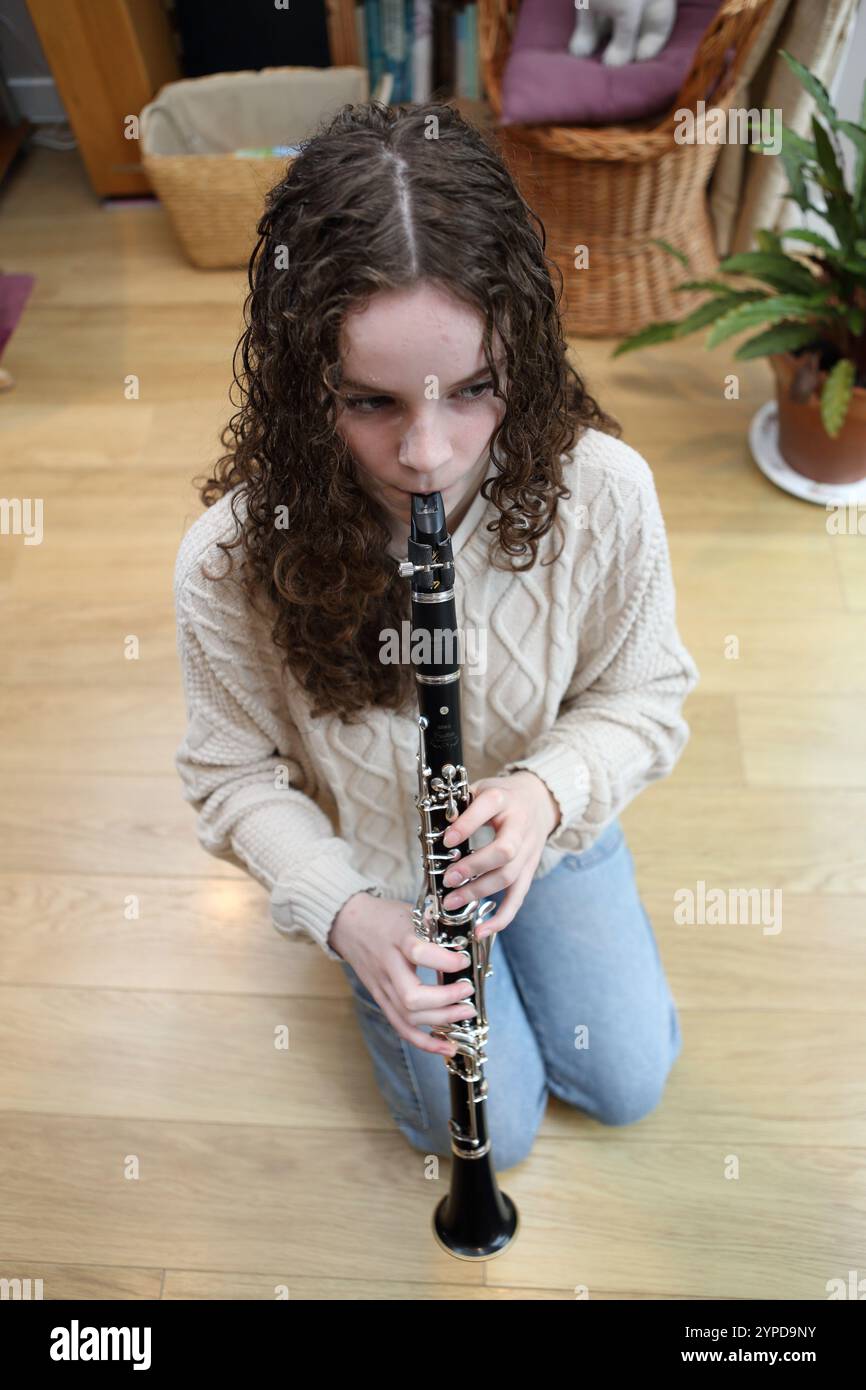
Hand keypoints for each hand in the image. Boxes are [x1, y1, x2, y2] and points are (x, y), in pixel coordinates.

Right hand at [329, 892, 478, 1057]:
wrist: (348, 924)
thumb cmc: (384, 917)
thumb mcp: (410, 911)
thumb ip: (436, 924)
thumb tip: (467, 938)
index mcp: (396, 938)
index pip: (418, 953)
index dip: (445, 961)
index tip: (464, 960)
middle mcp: (387, 966)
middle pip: (411, 997)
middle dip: (446, 1000)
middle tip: (468, 991)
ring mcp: (382, 987)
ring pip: (408, 1016)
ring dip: (441, 1020)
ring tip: (465, 1013)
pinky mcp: (381, 1000)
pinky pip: (401, 1027)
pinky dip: (425, 1042)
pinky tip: (447, 1045)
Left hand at [438, 770, 560, 938]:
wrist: (540, 801)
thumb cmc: (502, 797)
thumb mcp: (482, 788)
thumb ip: (460, 804)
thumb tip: (433, 824)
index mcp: (503, 799)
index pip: (487, 808)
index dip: (466, 825)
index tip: (446, 840)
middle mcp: (520, 826)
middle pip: (504, 851)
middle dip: (474, 867)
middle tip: (448, 879)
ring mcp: (527, 851)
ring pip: (509, 877)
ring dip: (479, 892)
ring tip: (451, 902)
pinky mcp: (529, 871)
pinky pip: (518, 898)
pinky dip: (502, 918)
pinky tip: (482, 930)